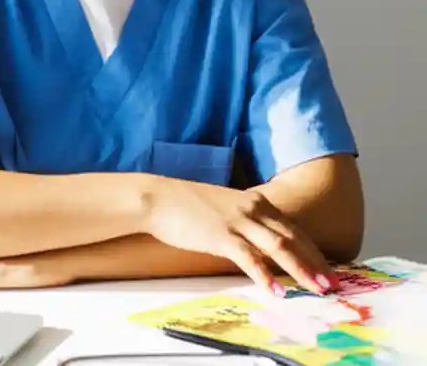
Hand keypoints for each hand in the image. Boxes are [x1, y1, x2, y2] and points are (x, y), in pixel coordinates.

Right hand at [141, 175, 334, 295]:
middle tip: (333, 283)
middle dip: (316, 262)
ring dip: (301, 269)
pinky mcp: (221, 235)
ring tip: (317, 288)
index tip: (327, 268)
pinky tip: (277, 290)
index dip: (313, 250)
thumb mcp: (222, 207)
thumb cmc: (183, 204)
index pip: (293, 228)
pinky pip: (250, 258)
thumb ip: (242, 221)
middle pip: (294, 238)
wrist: (155, 198)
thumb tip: (256, 242)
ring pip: (279, 247)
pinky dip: (266, 275)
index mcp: (254, 201)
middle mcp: (252, 209)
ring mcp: (237, 221)